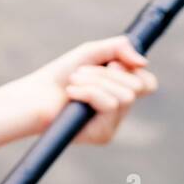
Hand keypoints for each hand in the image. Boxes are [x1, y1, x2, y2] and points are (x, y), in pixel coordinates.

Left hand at [14, 35, 158, 144]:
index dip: (135, 71)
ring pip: (125, 96)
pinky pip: (110, 105)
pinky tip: (72, 93)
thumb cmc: (61, 74)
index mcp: (121, 89)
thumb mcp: (91, 52)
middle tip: (80, 72)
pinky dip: (90, 93)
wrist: (35, 95)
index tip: (112, 63)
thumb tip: (143, 62)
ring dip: (95, 82)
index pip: (148, 83)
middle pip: (137, 86)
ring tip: (73, 82)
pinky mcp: (104, 134)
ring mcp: (113, 123)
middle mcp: (120, 109)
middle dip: (106, 73)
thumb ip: (119, 48)